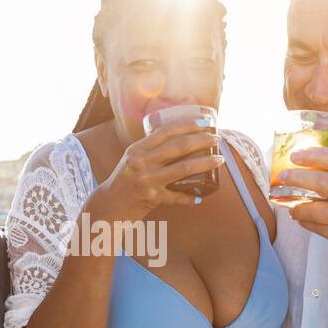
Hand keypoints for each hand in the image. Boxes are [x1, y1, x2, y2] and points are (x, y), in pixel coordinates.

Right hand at [88, 121, 224, 221]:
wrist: (108, 205)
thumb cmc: (124, 180)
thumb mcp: (132, 159)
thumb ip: (150, 150)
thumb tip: (178, 139)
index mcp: (137, 149)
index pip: (166, 131)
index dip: (187, 125)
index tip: (204, 122)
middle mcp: (141, 162)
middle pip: (178, 147)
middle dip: (202, 141)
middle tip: (217, 139)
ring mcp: (147, 180)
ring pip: (183, 169)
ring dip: (205, 163)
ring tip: (219, 160)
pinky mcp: (152, 197)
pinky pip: (177, 197)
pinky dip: (190, 197)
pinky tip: (201, 196)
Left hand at [280, 147, 327, 268]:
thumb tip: (315, 166)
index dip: (314, 156)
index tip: (296, 155)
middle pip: (323, 183)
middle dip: (298, 178)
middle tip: (283, 176)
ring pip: (317, 210)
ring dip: (298, 206)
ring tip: (287, 203)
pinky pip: (320, 229)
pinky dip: (306, 223)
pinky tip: (300, 218)